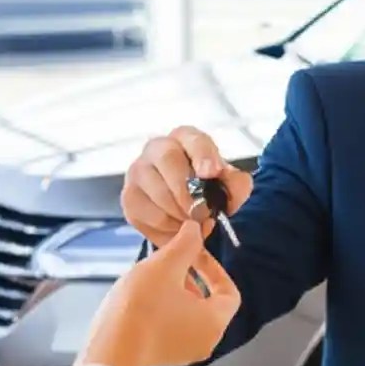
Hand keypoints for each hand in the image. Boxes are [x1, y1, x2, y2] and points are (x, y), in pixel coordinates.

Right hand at [76, 220, 240, 365]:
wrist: (107, 352)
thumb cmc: (140, 309)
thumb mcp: (165, 266)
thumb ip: (186, 244)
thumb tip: (195, 229)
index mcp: (215, 322)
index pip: (229, 291)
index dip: (214, 268)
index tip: (195, 254)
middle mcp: (206, 341)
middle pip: (209, 302)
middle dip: (192, 277)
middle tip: (173, 262)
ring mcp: (184, 353)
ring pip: (190, 314)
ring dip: (177, 292)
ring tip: (155, 277)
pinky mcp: (164, 357)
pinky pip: (174, 328)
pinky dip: (166, 310)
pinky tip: (144, 298)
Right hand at [121, 126, 252, 248]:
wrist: (189, 208)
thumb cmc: (211, 190)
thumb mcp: (232, 185)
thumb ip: (236, 180)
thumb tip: (219, 174)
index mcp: (186, 137)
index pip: (194, 139)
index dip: (203, 155)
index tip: (212, 173)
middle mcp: (157, 147)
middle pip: (168, 160)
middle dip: (188, 192)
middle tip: (202, 213)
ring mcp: (138, 170)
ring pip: (156, 191)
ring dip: (179, 214)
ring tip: (194, 224)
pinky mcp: (129, 197)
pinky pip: (145, 214)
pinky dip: (165, 227)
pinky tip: (177, 228)